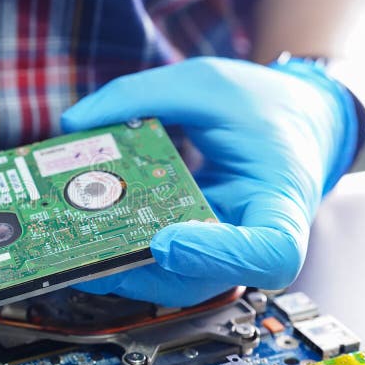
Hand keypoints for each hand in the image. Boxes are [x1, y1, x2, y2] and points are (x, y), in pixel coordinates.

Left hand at [61, 56, 357, 305]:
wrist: (294, 121)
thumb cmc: (264, 106)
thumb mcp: (206, 84)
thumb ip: (141, 96)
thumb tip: (75, 123)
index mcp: (281, 200)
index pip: (269, 253)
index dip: (217, 256)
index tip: (166, 240)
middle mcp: (253, 239)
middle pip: (203, 280)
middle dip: (138, 269)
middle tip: (83, 251)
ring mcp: (223, 249)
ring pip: (173, 280)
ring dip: (120, 267)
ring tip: (69, 244)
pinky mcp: (197, 246)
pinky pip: (161, 261)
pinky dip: (123, 249)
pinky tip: (86, 228)